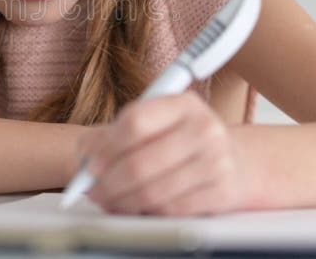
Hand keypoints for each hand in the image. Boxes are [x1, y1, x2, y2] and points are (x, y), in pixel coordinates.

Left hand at [75, 91, 255, 216]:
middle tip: (91, 189)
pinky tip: (135, 207)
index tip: (89, 162)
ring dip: (121, 201)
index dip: (106, 146)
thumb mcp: (152, 123)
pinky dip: (146, 212)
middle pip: (141, 162)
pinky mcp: (223, 192)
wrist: (231, 158)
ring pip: (153, 191)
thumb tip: (84, 155)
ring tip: (108, 200)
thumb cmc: (178, 139)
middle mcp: (205, 128)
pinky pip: (171, 210)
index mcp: (184, 103)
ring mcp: (218, 161)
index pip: (136, 121)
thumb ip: (113, 133)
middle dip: (108, 181)